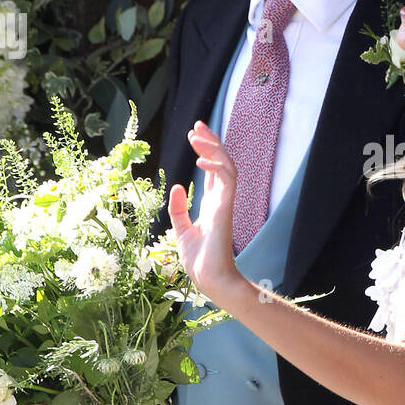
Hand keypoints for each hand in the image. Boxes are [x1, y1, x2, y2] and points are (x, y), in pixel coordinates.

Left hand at [168, 121, 240, 303]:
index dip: (206, 150)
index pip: (212, 170)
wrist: (209, 279)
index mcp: (212, 203)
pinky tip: (202, 161)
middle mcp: (221, 199)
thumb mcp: (181, 229)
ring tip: (197, 137)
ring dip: (214, 149)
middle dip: (211, 141)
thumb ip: (178, 208)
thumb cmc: (199, 260)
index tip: (194, 133)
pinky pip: (227, 180)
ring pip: (227, 166)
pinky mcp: (226, 208)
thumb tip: (178, 185)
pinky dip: (216, 167)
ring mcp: (225, 203)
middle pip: (221, 162)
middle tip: (198, 125)